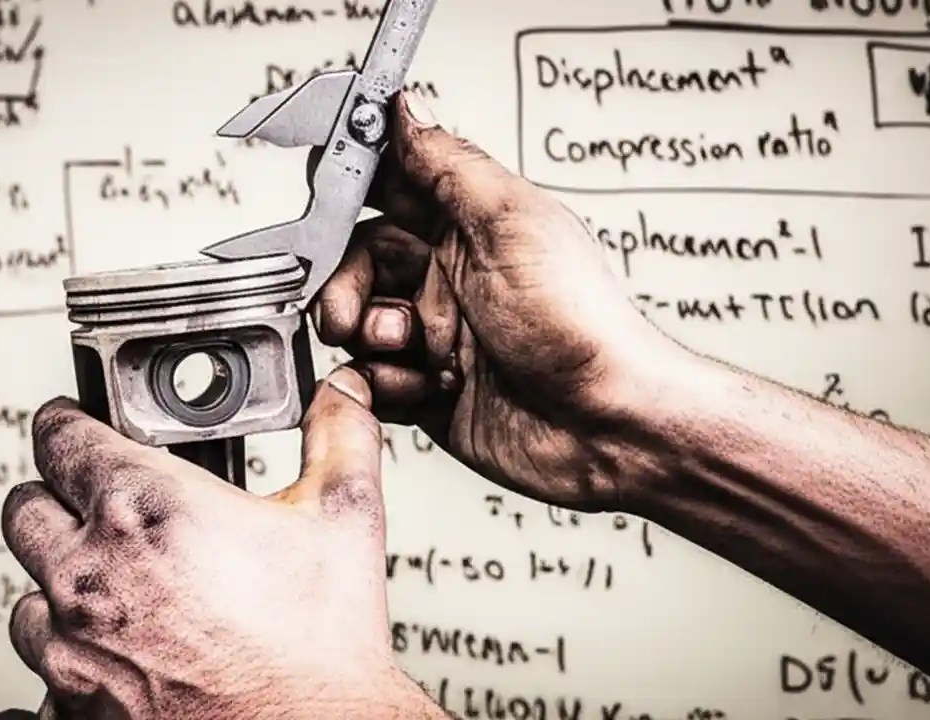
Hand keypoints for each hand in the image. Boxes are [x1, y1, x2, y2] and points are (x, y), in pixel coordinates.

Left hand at [1, 367, 441, 719]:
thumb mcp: (344, 519)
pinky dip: (66, 652)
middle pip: (24, 508)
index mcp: (145, 510)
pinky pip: (38, 666)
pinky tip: (112, 648)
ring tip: (111, 582)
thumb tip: (340, 394)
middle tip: (95, 503)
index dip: (67, 422)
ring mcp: (73, 647)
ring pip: (26, 591)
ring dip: (58, 580)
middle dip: (56, 498)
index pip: (58, 435)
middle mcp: (91, 575)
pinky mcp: (69, 704)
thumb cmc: (321, 650)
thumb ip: (338, 436)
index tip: (74, 424)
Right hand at [312, 91, 680, 511]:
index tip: (325, 209)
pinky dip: (383, 385)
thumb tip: (408, 110)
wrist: (605, 427)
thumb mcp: (512, 224)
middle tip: (350, 311)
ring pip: (358, 325)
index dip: (352, 196)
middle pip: (358, 263)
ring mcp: (437, 336)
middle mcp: (449, 279)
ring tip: (406, 349)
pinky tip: (425, 388)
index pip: (392, 192)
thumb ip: (449, 166)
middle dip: (344, 285)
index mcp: (468, 230)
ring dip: (367, 337)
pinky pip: (372, 381)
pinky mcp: (426, 391)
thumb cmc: (582, 326)